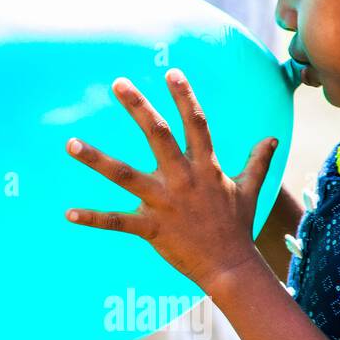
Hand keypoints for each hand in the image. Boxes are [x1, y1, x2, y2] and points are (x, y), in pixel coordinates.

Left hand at [63, 69, 278, 290]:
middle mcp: (183, 179)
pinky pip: (117, 222)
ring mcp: (165, 203)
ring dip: (96, 159)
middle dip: (138, 108)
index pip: (196, 124)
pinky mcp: (152, 228)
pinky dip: (93, 218)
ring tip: (70, 143)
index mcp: (206, 167)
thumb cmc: (237, 227)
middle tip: (118, 82)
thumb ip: (257, 162)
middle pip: (158, 136)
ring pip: (124, 176)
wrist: (232, 268)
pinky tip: (68, 213)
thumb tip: (271, 138)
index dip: (185, 97)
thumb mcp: (250, 190)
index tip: (171, 72)